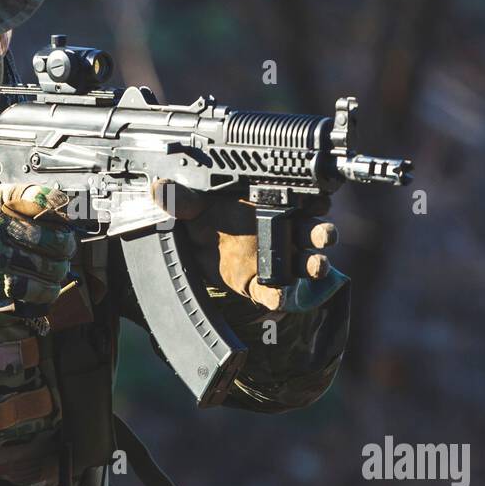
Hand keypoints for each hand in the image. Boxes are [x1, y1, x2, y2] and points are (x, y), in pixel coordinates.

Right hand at [0, 184, 76, 307]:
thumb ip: (25, 194)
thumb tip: (59, 201)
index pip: (42, 203)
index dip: (61, 213)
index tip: (66, 220)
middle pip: (52, 239)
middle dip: (66, 245)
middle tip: (66, 246)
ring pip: (49, 266)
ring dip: (60, 268)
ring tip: (58, 265)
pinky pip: (36, 289)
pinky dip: (49, 289)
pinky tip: (48, 284)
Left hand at [153, 181, 342, 313]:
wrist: (196, 249)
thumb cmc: (203, 218)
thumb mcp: (193, 205)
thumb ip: (182, 199)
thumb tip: (160, 188)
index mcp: (270, 206)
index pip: (303, 200)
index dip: (316, 200)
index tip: (320, 201)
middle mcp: (280, 231)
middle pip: (312, 231)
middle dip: (322, 233)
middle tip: (324, 234)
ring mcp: (274, 260)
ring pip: (304, 262)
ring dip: (314, 265)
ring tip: (316, 266)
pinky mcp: (261, 285)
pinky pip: (278, 293)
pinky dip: (282, 297)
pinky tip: (282, 297)